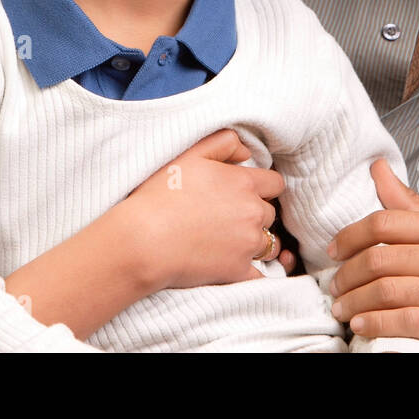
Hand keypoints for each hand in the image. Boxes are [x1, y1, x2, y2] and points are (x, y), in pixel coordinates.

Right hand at [121, 129, 292, 290]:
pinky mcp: (239, 271)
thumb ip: (223, 143)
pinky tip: (236, 266)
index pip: (275, 183)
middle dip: (254, 214)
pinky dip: (252, 271)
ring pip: (268, 243)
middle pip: (269, 213)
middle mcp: (252, 213)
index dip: (261, 187)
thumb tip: (247, 152)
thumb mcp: (190, 155)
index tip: (243, 193)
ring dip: (255, 242)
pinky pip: (260, 274)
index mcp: (244, 183)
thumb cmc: (161, 195)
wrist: (144, 240)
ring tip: (229, 242)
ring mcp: (248, 244)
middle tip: (227, 218)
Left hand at [326, 159, 418, 351]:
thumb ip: (410, 203)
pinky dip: (376, 323)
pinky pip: (405, 321)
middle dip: (347, 274)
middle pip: (380, 258)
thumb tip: (377, 168)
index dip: (350, 236)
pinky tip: (362, 325)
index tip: (333, 250)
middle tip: (333, 285)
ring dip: (355, 302)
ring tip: (342, 308)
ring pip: (388, 291)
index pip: (385, 222)